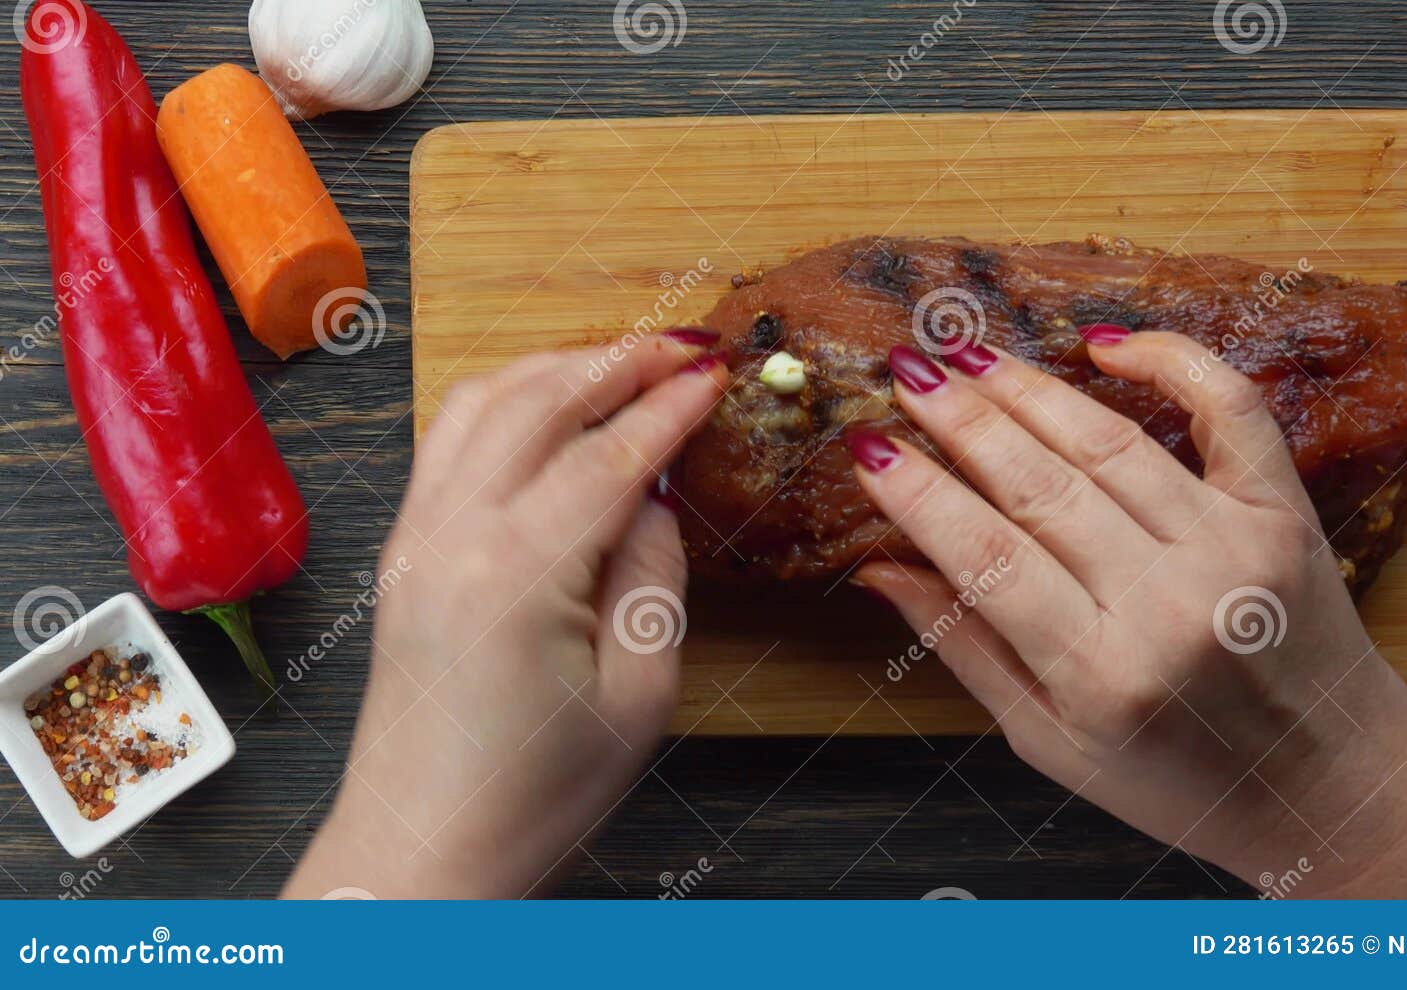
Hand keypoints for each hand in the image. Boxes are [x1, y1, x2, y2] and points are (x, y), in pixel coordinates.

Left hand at [283, 332, 725, 898]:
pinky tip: (549, 408)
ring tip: (621, 364)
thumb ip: (654, 574)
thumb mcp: (639, 695)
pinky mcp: (402, 552)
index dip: (669, 404)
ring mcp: (415, 537)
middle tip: (680, 346)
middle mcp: (451, 535)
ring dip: (556, 368)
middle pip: (537, 400)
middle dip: (616, 360)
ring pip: (481, 402)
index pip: (608, 455)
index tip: (715, 371)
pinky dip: (505, 402)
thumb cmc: (532, 797)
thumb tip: (655, 493)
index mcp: (517, 573)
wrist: (421, 852)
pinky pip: (447, 440)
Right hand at [850, 332, 1406, 897]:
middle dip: (961, 421)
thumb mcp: (1052, 744)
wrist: (1329, 792)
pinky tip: (1106, 342)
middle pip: (1040, 486)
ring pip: (1111, 445)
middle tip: (908, 375)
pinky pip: (1231, 413)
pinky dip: (1174, 362)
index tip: (869, 448)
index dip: (919, 493)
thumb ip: (968, 652)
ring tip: (970, 357)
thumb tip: (880, 569)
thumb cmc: (1180, 782)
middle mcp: (1171, 605)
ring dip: (1031, 390)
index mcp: (1103, 677)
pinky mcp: (1286, 515)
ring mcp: (1235, 550)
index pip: (987, 557)